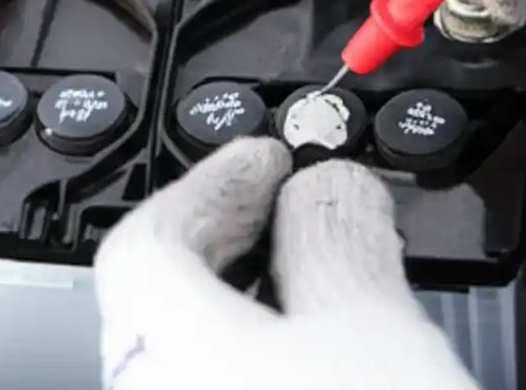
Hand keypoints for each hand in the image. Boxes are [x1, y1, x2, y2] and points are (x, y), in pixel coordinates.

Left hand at [93, 139, 476, 389]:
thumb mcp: (376, 332)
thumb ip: (338, 243)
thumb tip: (326, 187)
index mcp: (163, 350)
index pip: (149, 238)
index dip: (211, 183)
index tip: (263, 158)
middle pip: (157, 296)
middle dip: (226, 237)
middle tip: (280, 203)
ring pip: (184, 352)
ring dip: (241, 301)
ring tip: (310, 276)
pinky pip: (210, 384)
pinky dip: (252, 359)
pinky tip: (313, 360)